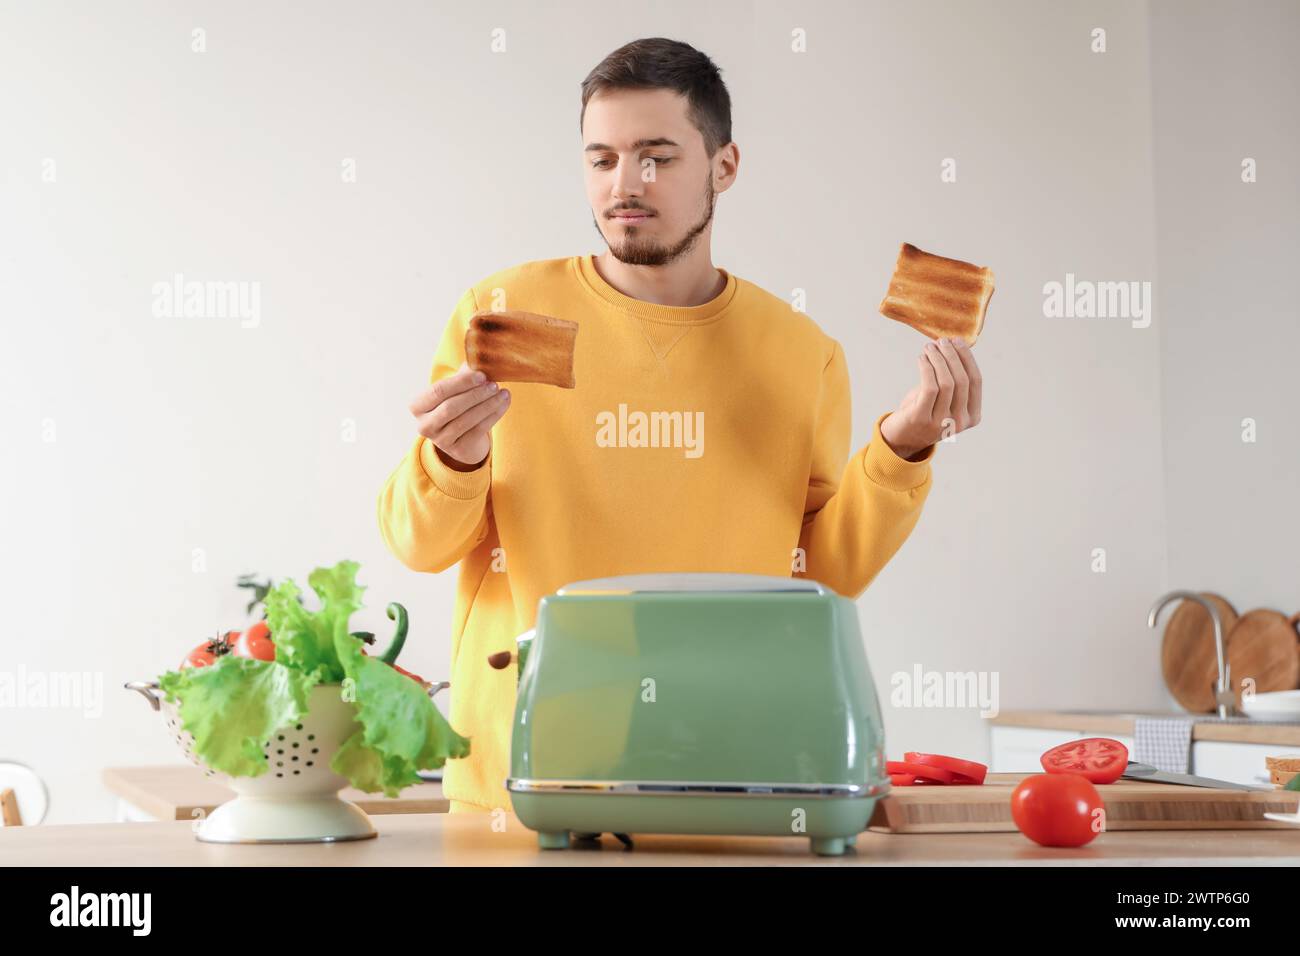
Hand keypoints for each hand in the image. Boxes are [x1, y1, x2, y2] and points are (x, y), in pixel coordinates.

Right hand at [409, 362, 510, 469]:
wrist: (463, 437)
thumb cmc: (457, 404)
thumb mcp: (455, 388)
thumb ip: (463, 373)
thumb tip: (480, 356)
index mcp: (417, 405)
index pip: (438, 391)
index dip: (461, 383)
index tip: (482, 375)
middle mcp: (424, 425)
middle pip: (451, 407)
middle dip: (475, 395)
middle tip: (494, 384)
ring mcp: (440, 441)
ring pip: (466, 420)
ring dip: (488, 404)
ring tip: (503, 392)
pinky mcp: (458, 450)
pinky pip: (478, 430)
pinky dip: (494, 415)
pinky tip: (504, 403)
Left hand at [879, 337, 982, 459]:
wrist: (901, 438)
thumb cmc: (924, 412)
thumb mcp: (945, 398)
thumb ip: (953, 378)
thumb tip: (956, 345)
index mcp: (972, 416)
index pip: (976, 381)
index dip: (967, 358)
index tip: (958, 341)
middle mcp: (960, 422)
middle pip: (962, 379)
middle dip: (952, 355)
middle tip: (941, 341)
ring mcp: (941, 422)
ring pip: (946, 382)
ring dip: (938, 359)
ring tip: (929, 347)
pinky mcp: (921, 419)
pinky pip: (929, 387)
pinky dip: (926, 368)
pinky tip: (921, 358)